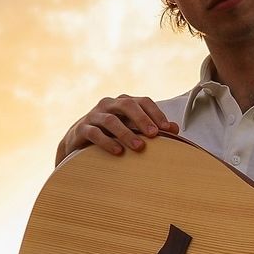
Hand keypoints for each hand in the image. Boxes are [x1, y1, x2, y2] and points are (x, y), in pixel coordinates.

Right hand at [56, 94, 178, 163]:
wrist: (79, 141)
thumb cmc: (111, 134)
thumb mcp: (132, 129)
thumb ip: (151, 128)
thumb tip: (175, 129)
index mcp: (123, 103)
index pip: (143, 101)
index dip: (156, 113)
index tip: (168, 129)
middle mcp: (108, 105)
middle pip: (127, 105)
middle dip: (142, 119)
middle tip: (154, 134)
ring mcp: (94, 116)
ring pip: (110, 120)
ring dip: (126, 133)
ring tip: (139, 147)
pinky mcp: (82, 129)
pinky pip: (94, 133)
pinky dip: (107, 142)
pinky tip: (118, 152)